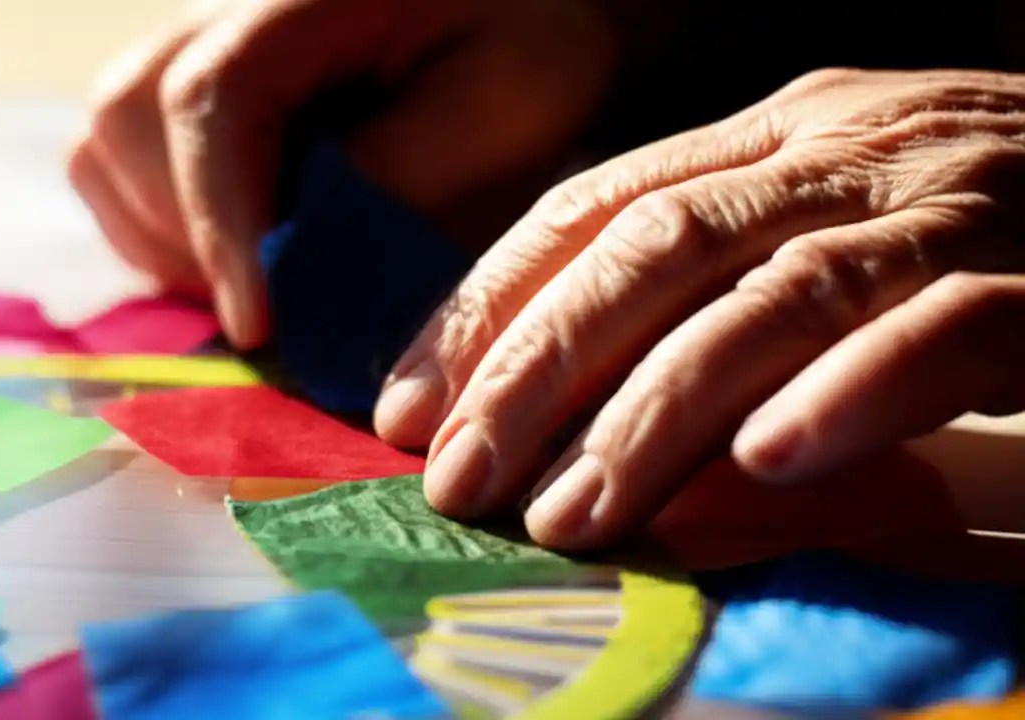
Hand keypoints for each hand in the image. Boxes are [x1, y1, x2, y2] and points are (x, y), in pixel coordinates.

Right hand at [69, 0, 614, 347]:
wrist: (513, 14)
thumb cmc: (524, 49)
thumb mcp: (500, 104)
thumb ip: (397, 180)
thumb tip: (295, 271)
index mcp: (300, 0)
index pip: (211, 96)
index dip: (221, 219)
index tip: (255, 323)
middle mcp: (224, 10)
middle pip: (128, 116)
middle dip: (188, 233)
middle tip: (269, 308)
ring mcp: (194, 45)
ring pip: (106, 144)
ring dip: (166, 238)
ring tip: (257, 283)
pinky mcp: (187, 91)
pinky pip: (115, 165)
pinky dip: (160, 231)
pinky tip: (238, 257)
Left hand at [374, 68, 1024, 549]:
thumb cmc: (976, 238)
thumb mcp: (822, 244)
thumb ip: (713, 309)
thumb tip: (579, 432)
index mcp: (778, 134)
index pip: (595, 206)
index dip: (489, 306)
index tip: (407, 403)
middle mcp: (848, 149)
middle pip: (653, 248)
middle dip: (536, 369)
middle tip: (459, 477)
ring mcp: (950, 202)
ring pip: (770, 296)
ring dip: (655, 412)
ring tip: (569, 513)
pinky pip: (940, 329)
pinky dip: (850, 394)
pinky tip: (769, 465)